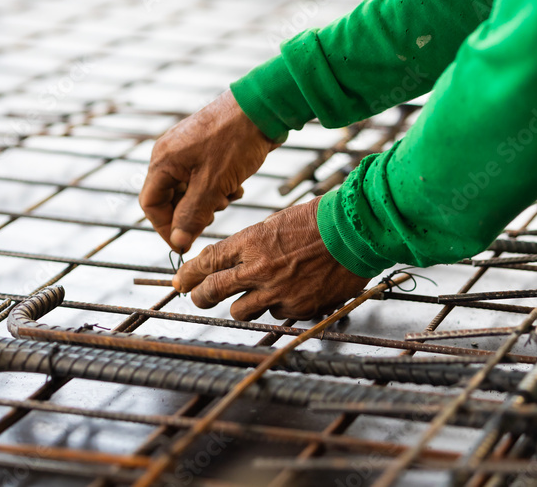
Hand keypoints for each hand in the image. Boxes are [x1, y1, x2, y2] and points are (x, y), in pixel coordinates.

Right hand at [140, 91, 277, 252]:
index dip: (165, 227)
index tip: (184, 242)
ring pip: (190, 189)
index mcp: (163, 160)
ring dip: (209, 201)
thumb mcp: (213, 184)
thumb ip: (192, 215)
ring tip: (228, 195)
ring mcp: (189, 150)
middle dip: (191, 212)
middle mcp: (171, 154)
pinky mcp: (207, 149)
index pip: (150, 204)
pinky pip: (204, 177)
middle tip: (214, 215)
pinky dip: (218, 187)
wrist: (263, 107)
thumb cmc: (235, 141)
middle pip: (170, 197)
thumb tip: (178, 241)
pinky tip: (236, 186)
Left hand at [171, 198, 370, 320]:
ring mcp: (278, 292)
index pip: (207, 262)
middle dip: (201, 296)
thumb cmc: (318, 221)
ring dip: (243, 305)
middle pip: (213, 292)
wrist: (355, 232)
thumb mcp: (275, 224)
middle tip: (198, 297)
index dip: (190, 274)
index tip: (181, 281)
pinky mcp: (299, 308)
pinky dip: (280, 307)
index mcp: (250, 242)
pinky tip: (292, 292)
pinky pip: (278, 315)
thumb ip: (251, 246)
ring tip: (252, 296)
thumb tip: (230, 264)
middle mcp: (258, 270)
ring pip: (241, 311)